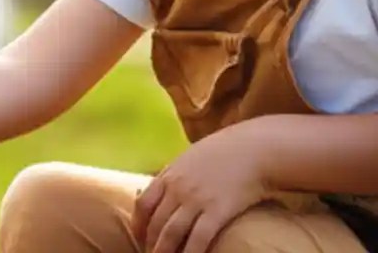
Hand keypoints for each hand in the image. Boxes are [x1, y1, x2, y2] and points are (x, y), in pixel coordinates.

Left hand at [134, 123, 270, 252]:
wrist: (253, 148)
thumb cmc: (223, 152)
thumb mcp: (189, 159)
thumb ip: (174, 175)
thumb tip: (163, 189)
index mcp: (168, 176)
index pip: (143, 205)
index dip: (138, 225)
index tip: (139, 238)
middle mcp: (177, 189)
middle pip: (156, 223)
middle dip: (150, 243)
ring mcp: (196, 200)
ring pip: (172, 233)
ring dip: (164, 252)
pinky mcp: (218, 210)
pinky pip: (200, 237)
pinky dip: (191, 252)